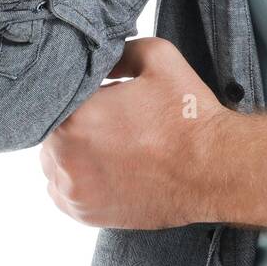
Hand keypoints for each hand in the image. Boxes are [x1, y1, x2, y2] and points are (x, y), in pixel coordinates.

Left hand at [39, 37, 229, 229]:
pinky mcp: (86, 214)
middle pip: (54, 129)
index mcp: (76, 116)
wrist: (212, 168)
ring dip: (73, 150)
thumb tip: (101, 57)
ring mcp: (74, 190)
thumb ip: (120, 51)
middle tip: (113, 118)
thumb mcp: (159, 58)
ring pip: (55, 161)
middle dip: (77, 121)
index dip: (84, 91)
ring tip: (112, 143)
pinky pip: (63, 192)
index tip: (106, 95)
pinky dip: (78, 179)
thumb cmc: (187, 115)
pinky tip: (108, 167)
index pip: (60, 95)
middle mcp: (65, 157)